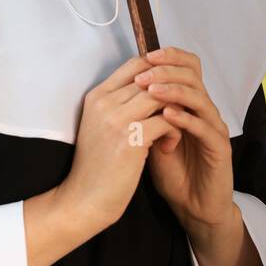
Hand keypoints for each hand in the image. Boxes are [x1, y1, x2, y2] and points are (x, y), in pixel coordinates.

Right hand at [66, 54, 178, 232]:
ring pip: (161, 97)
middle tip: (180, 112)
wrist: (85, 199)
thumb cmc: (97, 166)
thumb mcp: (101, 126)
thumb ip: (119, 104)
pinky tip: (169, 146)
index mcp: (97, 96)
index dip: (158, 72)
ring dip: (175, 112)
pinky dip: (174, 132)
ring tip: (174, 130)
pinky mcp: (130, 139)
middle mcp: (105, 102)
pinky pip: (167, 121)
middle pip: (151, 78)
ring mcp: (116, 119)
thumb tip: (151, 87)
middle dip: (171, 93)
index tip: (171, 90)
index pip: (135, 65)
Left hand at [133, 46, 233, 231]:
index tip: (142, 57)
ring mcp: (214, 128)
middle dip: (166, 71)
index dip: (167, 57)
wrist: (194, 207)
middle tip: (143, 74)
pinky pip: (205, 127)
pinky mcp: (220, 148)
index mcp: (190, 104)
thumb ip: (144, 114)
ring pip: (199, 97)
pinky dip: (186, 118)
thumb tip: (121, 89)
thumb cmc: (173, 172)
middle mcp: (205, 110)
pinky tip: (167, 116)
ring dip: (174, 91)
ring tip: (151, 91)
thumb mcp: (151, 137)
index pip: (186, 67)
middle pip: (193, 76)